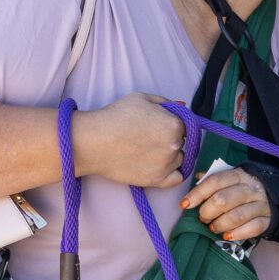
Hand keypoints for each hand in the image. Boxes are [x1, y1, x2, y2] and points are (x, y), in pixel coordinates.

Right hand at [73, 94, 187, 188]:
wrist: (93, 141)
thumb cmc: (115, 116)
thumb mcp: (141, 98)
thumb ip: (166, 102)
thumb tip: (182, 105)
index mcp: (175, 124)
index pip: (185, 127)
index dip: (171, 126)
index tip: (157, 127)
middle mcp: (175, 145)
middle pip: (182, 143)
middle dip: (170, 140)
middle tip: (149, 139)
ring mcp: (167, 164)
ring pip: (179, 160)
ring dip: (170, 156)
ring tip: (147, 151)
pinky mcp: (157, 180)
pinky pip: (176, 179)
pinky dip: (171, 174)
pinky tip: (158, 166)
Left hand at [182, 164, 271, 241]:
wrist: (271, 198)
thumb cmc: (242, 189)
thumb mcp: (229, 180)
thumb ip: (212, 180)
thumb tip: (197, 178)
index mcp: (239, 175)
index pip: (215, 181)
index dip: (197, 194)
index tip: (184, 205)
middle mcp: (251, 188)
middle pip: (223, 200)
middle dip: (207, 212)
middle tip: (203, 218)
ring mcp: (261, 204)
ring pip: (237, 216)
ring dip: (220, 224)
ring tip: (213, 227)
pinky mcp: (268, 219)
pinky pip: (252, 228)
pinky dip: (237, 234)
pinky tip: (227, 236)